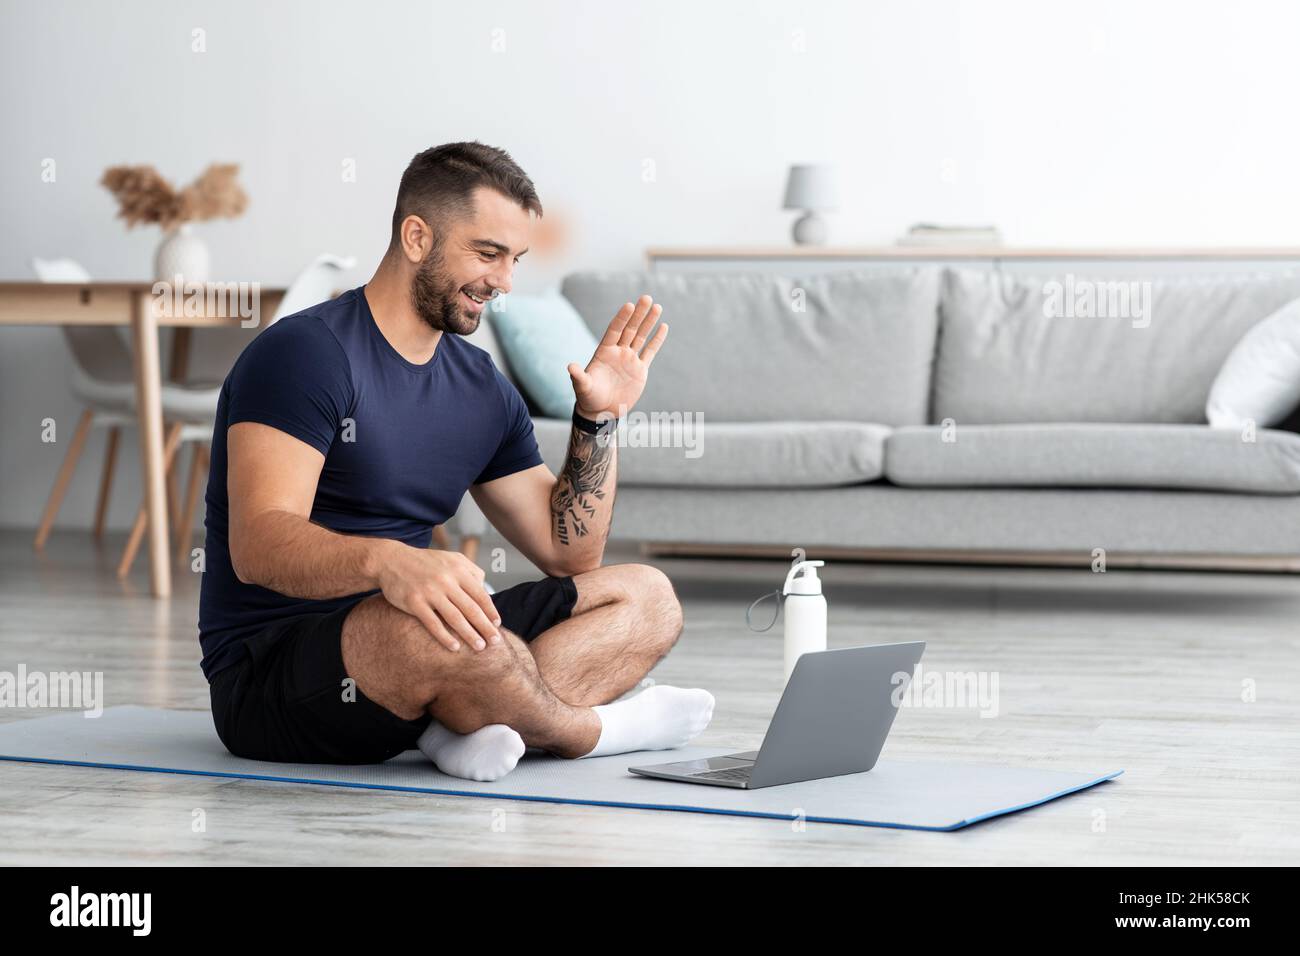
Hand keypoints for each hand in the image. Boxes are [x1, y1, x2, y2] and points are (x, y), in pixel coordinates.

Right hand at [375, 542, 500, 651]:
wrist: (392, 560)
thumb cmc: (426, 562)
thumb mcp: (451, 558)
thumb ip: (471, 571)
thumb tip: (486, 591)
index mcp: (458, 569)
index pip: (480, 594)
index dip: (490, 611)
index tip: (497, 625)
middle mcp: (446, 580)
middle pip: (471, 609)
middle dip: (485, 627)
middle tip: (495, 642)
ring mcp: (430, 591)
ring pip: (455, 618)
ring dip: (470, 635)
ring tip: (480, 647)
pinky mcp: (414, 602)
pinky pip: (433, 623)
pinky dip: (445, 637)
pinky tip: (455, 647)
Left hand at [568, 294, 667, 419]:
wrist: (601, 410)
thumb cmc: (589, 397)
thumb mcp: (583, 386)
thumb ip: (579, 376)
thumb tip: (570, 366)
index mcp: (604, 351)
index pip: (614, 330)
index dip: (621, 318)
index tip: (629, 305)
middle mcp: (618, 351)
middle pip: (630, 329)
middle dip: (638, 314)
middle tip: (646, 297)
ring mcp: (630, 359)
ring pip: (641, 336)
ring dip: (649, 322)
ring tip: (657, 306)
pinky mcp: (640, 369)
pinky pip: (650, 351)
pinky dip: (657, 340)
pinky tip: (663, 326)